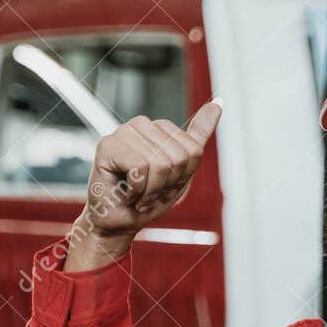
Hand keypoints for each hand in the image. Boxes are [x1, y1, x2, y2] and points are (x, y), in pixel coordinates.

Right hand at [64, 100, 222, 270]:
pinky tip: (126, 191)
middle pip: (178, 157)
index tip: (164, 185)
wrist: (118, 223)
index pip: (193, 150)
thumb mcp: (182, 171)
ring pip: (159, 163)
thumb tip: (218, 103)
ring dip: (151, 190)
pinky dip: (137, 190)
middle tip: (149, 192)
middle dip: (167, 185)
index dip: (182, 177)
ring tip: (137, 194)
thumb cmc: (146, 199)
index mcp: (160, 128)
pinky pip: (140, 168)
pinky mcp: (108, 145)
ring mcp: (123, 132)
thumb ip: (198, 137)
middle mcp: (141, 124)